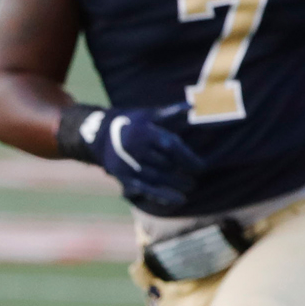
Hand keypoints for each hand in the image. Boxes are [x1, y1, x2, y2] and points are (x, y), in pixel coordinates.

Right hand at [84, 103, 206, 211]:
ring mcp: (127, 163)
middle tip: (194, 179)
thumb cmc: (134, 123)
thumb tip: (192, 106)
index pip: (172, 147)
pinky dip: (162, 195)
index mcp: (144, 131)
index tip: (201, 167)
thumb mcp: (150, 115)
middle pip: (166, 164)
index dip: (188, 158)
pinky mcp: (122, 176)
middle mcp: (135, 148)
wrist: (102, 135)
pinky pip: (145, 188)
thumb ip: (171, 113)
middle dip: (181, 172)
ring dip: (175, 184)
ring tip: (189, 186)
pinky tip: (178, 199)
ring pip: (157, 178)